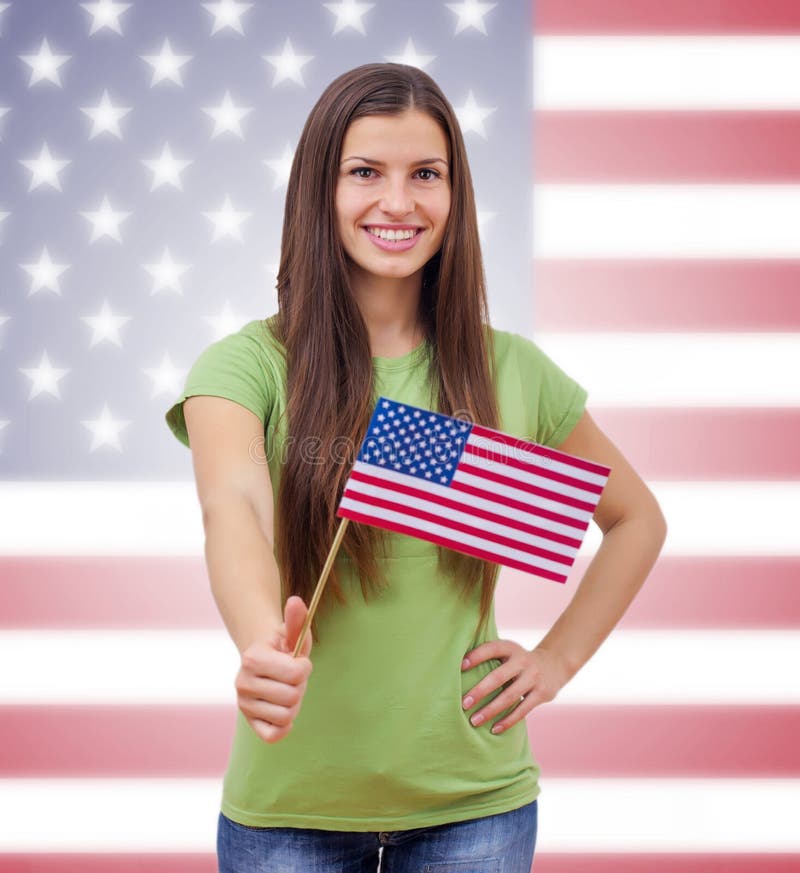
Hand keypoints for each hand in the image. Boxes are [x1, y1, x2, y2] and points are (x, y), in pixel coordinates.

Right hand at [235, 595, 313, 744]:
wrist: (265, 661)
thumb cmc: (283, 646)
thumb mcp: (292, 632)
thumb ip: (296, 619)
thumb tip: (295, 601)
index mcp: (253, 658)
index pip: (296, 674)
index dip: (305, 668)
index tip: (298, 662)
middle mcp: (243, 682)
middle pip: (292, 697)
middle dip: (300, 687)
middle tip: (292, 678)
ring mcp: (244, 704)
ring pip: (286, 716)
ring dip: (294, 705)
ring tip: (286, 691)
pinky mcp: (249, 721)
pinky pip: (273, 735)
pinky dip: (284, 726)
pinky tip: (283, 712)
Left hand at [461, 640, 569, 734]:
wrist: (553, 664)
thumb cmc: (518, 661)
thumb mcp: (507, 651)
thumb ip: (489, 656)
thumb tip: (457, 666)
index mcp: (510, 648)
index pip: (491, 649)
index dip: (476, 656)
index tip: (460, 667)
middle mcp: (522, 661)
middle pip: (498, 677)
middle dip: (480, 691)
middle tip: (463, 704)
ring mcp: (533, 677)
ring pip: (509, 696)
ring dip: (490, 710)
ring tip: (474, 720)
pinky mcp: (542, 693)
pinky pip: (522, 710)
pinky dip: (508, 721)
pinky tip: (494, 729)